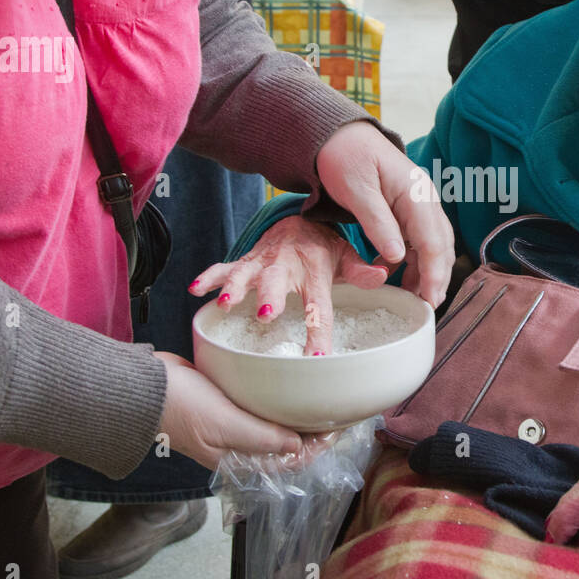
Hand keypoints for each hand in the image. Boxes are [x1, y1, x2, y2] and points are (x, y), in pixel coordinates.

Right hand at [154, 351, 317, 469]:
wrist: (141, 385)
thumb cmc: (178, 407)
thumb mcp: (225, 425)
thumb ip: (262, 438)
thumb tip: (298, 447)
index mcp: (236, 459)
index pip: (287, 461)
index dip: (315, 447)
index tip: (336, 427)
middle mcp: (236, 445)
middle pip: (283, 443)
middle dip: (309, 431)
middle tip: (333, 409)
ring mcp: (229, 423)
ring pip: (272, 423)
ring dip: (294, 414)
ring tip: (317, 397)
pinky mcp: (223, 402)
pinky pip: (256, 404)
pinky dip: (274, 398)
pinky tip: (286, 385)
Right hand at [190, 215, 387, 354]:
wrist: (297, 221)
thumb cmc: (322, 250)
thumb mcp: (345, 257)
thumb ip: (360, 271)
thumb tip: (382, 276)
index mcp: (314, 270)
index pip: (318, 305)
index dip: (317, 331)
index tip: (316, 357)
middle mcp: (286, 266)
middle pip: (277, 282)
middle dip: (270, 297)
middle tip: (267, 314)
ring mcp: (262, 263)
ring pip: (246, 274)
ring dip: (235, 288)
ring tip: (227, 304)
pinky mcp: (244, 261)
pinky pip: (223, 268)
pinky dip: (209, 277)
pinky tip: (196, 290)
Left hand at [315, 122, 454, 308]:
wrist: (339, 134)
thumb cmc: (345, 156)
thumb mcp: (356, 189)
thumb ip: (378, 223)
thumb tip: (397, 257)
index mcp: (415, 193)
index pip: (432, 241)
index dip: (434, 274)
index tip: (430, 300)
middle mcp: (425, 198)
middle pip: (441, 245)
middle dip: (437, 277)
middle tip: (427, 307)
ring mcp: (420, 203)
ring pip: (433, 243)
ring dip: (427, 270)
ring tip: (415, 296)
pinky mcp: (410, 207)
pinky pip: (420, 237)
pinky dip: (414, 258)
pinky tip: (399, 273)